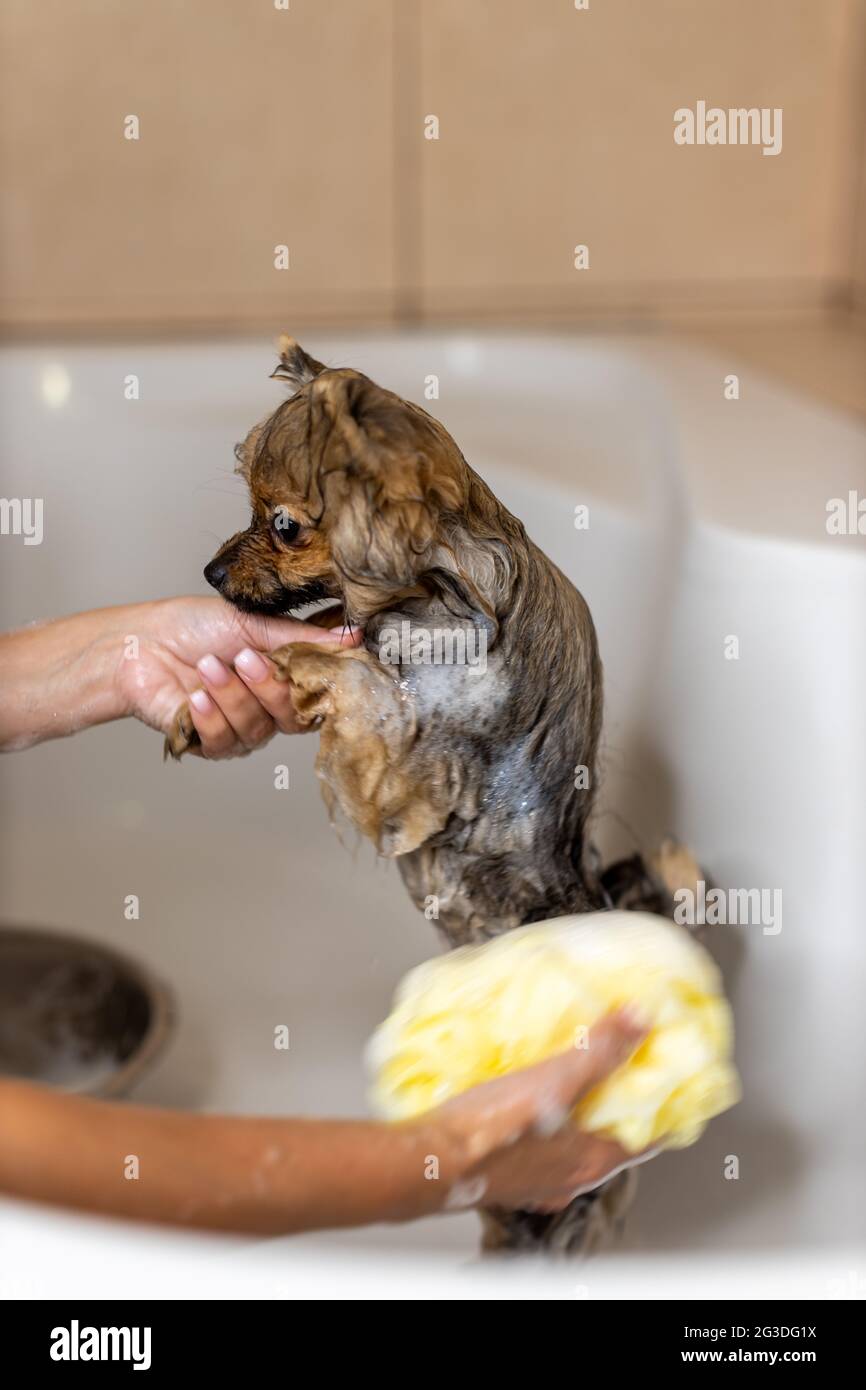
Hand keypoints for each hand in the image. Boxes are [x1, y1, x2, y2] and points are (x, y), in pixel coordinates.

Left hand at [115, 596, 360, 757]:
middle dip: (268, 688)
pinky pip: (224, 741)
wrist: (140, 643)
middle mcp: (265, 708)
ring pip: (257, 729)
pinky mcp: (208, 744)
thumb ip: (304, 637)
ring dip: (230, 695)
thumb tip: (354, 637)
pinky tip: (194, 694)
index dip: (318, 685)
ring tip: (206, 666)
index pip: (316, 695)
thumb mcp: (254, 623)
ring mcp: (239, 728)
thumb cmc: (192, 627)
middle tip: (244, 658)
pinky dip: (210, 716)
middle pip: (292, 718)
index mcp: (282, 677)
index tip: (311, 664)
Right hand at [420, 1009, 649, 1213]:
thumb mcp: (553, 1081)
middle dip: (616, 1108)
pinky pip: (538, 1154)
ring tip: (571, 1084)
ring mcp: (536, 1185)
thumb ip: (599, 1052)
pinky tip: (525, 1108)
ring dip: (578, 1120)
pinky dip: (544, 1132)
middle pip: (610, 1143)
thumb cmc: (491, 1128)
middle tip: (618, 1072)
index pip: (647, 1140)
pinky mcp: (504, 1181)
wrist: (429, 1160)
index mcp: (591, 1160)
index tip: (663, 1082)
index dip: (660, 1110)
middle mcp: (569, 1180)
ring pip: (573, 1150)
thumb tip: (640, 1019)